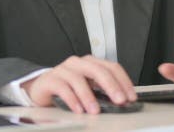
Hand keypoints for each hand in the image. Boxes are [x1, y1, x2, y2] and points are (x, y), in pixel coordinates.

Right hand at [21, 55, 135, 113]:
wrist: (42, 89)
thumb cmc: (69, 89)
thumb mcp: (89, 88)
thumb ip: (102, 92)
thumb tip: (121, 102)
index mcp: (92, 63)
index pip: (112, 67)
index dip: (123, 81)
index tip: (130, 96)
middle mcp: (78, 63)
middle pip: (98, 70)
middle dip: (111, 86)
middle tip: (119, 101)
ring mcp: (63, 69)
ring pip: (79, 79)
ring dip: (89, 96)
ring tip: (96, 111)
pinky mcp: (50, 80)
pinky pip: (62, 88)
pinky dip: (72, 99)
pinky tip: (78, 110)